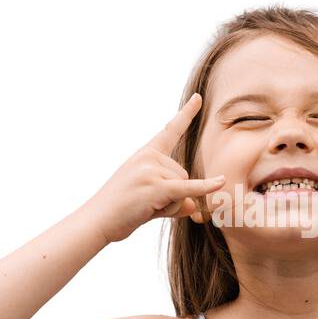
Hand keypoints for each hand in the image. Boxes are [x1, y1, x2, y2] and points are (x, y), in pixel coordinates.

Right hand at [82, 93, 225, 243]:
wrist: (96, 221)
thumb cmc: (119, 211)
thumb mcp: (148, 199)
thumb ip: (174, 200)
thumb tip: (193, 205)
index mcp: (146, 153)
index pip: (170, 130)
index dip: (186, 114)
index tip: (199, 98)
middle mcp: (149, 156)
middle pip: (184, 176)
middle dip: (173, 196)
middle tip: (145, 204)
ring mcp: (151, 170)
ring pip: (185, 189)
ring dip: (172, 206)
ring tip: (145, 208)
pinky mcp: (156, 187)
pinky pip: (188, 188)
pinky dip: (205, 188)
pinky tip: (221, 182)